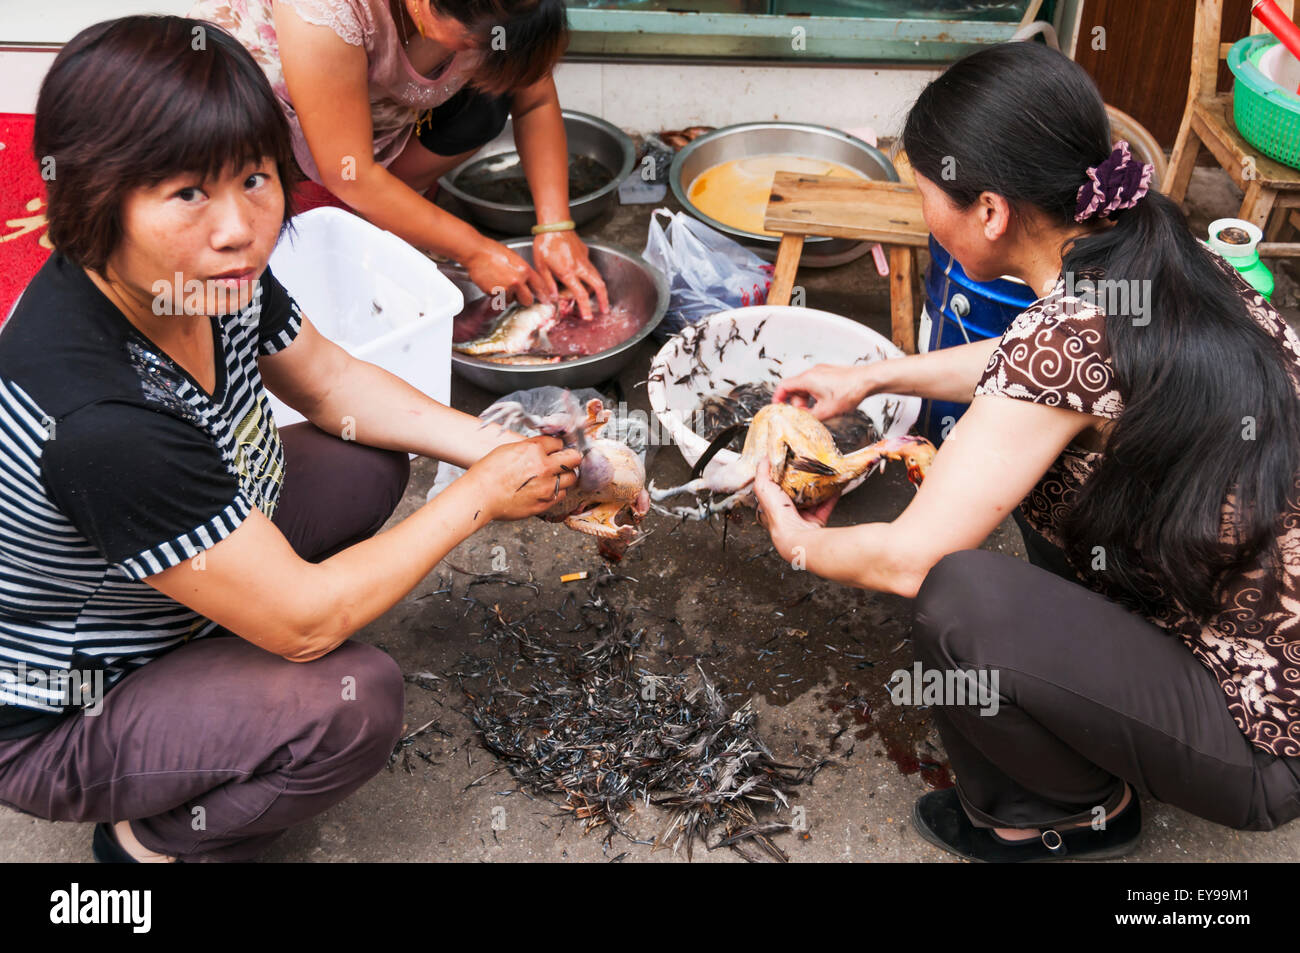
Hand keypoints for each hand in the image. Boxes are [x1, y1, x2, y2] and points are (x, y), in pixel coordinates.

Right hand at [464, 239, 549, 307]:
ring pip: (511, 301)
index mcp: (525, 270)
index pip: (540, 287)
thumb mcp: (515, 258)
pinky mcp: (494, 293)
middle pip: (527, 300)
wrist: (476, 252)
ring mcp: (506, 288)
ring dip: (507, 296)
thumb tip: (529, 282)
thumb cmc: (493, 252)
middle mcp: (517, 281)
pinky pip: (498, 299)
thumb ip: (523, 271)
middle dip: (523, 299)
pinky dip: (496, 295)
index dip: (543, 295)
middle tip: (518, 294)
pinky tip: (492, 283)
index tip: (545, 300)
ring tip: (499, 283)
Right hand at [465, 435, 581, 521]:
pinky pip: (561, 495)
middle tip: (565, 461)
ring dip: (565, 476)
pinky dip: (557, 491)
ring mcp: (546, 487)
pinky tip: (546, 489)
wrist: (480, 496)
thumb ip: (529, 447)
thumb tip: (543, 447)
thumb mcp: (508, 450)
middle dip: (571, 458)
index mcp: (534, 450)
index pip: (558, 442)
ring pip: (571, 479)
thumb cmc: (488, 473)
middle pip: (574, 459)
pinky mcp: (544, 503)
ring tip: (554, 476)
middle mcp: (544, 467)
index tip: (555, 448)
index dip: (556, 445)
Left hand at [532, 230, 610, 318]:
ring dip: (599, 288)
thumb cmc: (545, 243)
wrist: (554, 224)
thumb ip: (548, 283)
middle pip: (598, 285)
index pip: (580, 294)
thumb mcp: (541, 266)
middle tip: (605, 309)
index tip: (588, 316)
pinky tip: (584, 277)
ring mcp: (584, 259)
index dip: (585, 307)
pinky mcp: (585, 253)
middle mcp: (580, 267)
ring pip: (597, 276)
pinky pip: (591, 267)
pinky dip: (591, 275)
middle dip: (604, 299)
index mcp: (568, 272)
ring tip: (599, 297)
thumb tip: (552, 297)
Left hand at [753, 458, 837, 557]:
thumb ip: (762, 472)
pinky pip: (826, 505)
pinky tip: (834, 485)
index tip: (788, 466)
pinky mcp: (817, 522)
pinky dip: (831, 495)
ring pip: (812, 500)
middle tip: (808, 468)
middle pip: (795, 495)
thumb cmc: (777, 515)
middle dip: (801, 482)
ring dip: (818, 487)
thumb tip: (765, 457)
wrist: (795, 536)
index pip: (774, 491)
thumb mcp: (763, 487)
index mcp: (772, 507)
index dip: (780, 478)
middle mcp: (786, 514)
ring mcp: (802, 519)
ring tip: (822, 473)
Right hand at [772, 363, 875, 419]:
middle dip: (797, 404)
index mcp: (807, 379)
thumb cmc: (850, 392)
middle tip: (805, 416)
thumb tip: (801, 421)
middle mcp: (812, 372)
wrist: (868, 380)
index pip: (784, 386)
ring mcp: (821, 372)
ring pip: (806, 388)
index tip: (778, 408)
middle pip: (795, 389)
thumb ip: (810, 417)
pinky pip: (815, 385)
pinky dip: (815, 395)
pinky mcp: (829, 373)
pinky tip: (825, 403)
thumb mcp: (827, 411)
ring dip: (807, 401)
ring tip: (817, 411)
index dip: (778, 398)